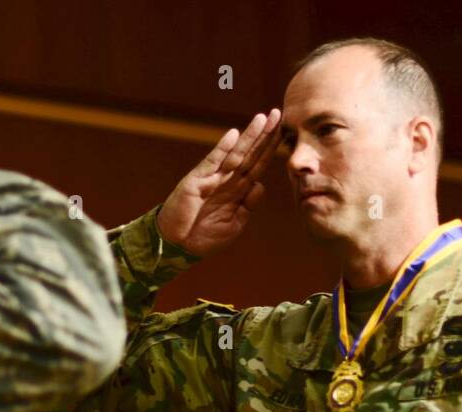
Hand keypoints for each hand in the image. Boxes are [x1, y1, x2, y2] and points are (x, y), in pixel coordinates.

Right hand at [157, 108, 281, 256]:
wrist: (178, 246)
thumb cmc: (204, 237)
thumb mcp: (234, 224)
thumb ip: (248, 205)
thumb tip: (260, 184)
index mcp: (238, 191)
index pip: (258, 165)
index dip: (270, 150)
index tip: (284, 132)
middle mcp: (227, 180)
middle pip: (250, 154)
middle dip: (264, 136)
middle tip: (277, 114)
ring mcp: (212, 178)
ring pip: (235, 154)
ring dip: (249, 136)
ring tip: (261, 118)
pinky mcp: (197, 180)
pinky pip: (212, 161)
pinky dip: (222, 148)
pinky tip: (234, 134)